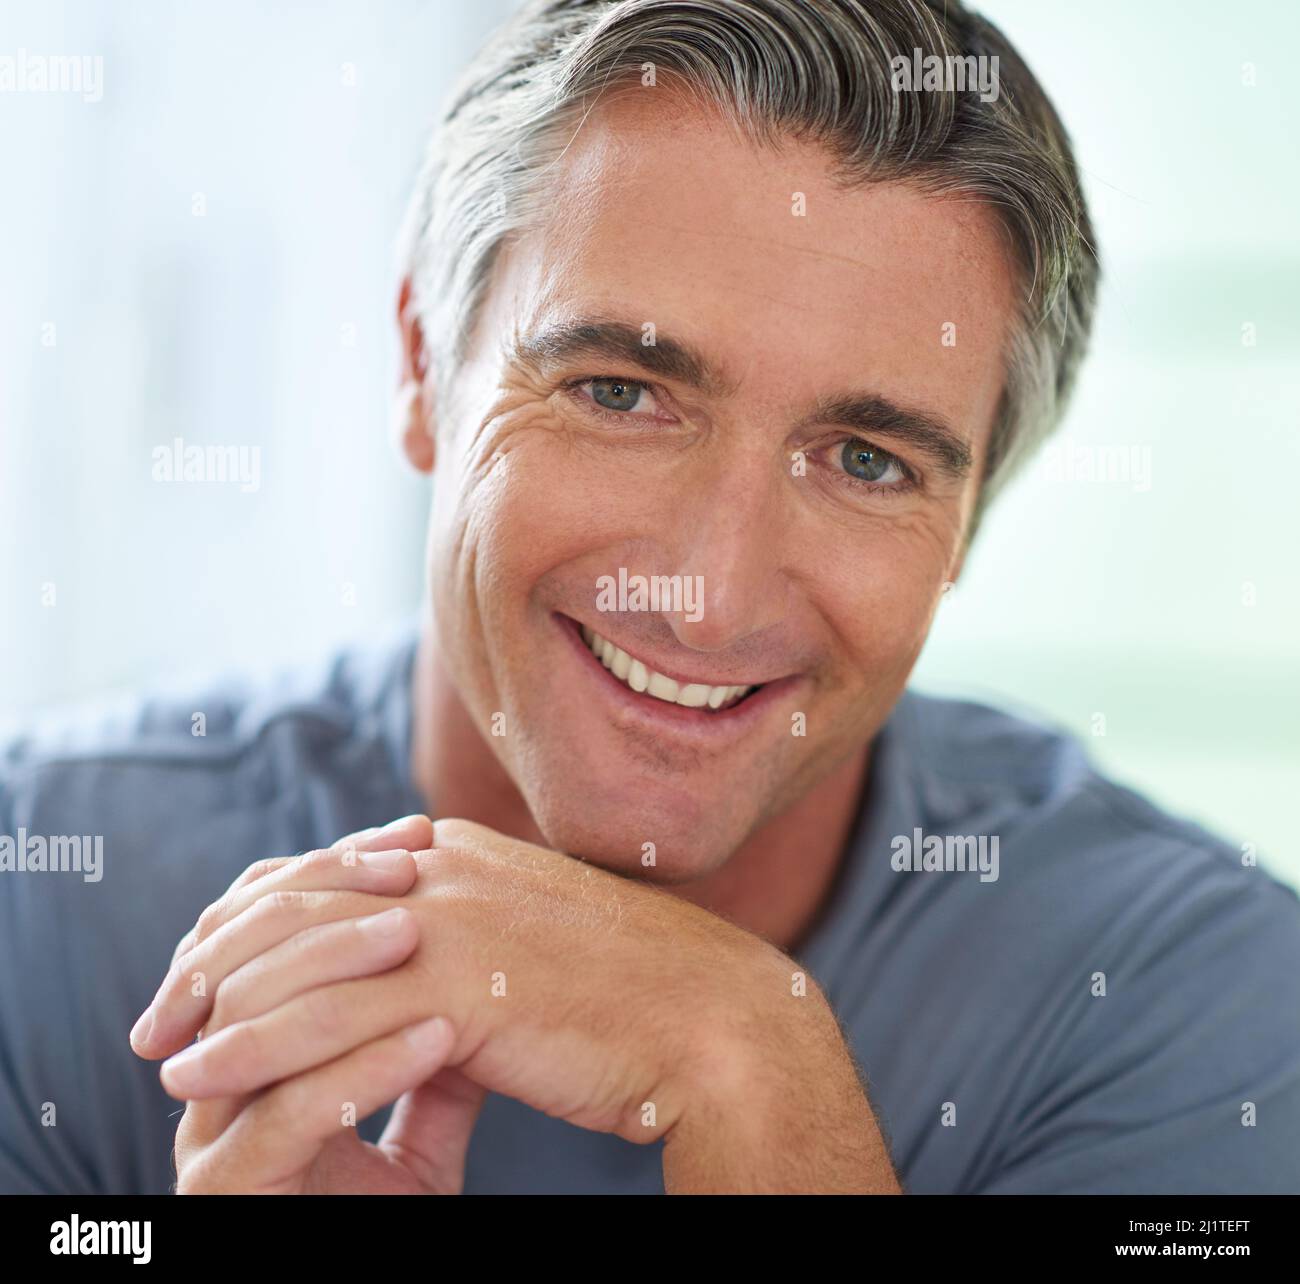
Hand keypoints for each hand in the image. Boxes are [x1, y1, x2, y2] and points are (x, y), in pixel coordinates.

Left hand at [142, 817, 897, 1191]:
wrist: (712, 1015)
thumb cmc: (631, 987)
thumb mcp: (537, 935)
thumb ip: (473, 927)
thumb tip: (417, 954)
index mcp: (464, 854)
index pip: (323, 869)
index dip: (254, 913)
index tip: (210, 961)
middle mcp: (447, 870)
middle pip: (291, 897)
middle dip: (213, 952)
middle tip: (159, 1007)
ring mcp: (454, 920)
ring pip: (297, 954)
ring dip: (217, 1002)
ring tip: (162, 1047)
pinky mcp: (462, 983)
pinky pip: (328, 1016)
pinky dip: (254, 1045)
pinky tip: (208, 1076)